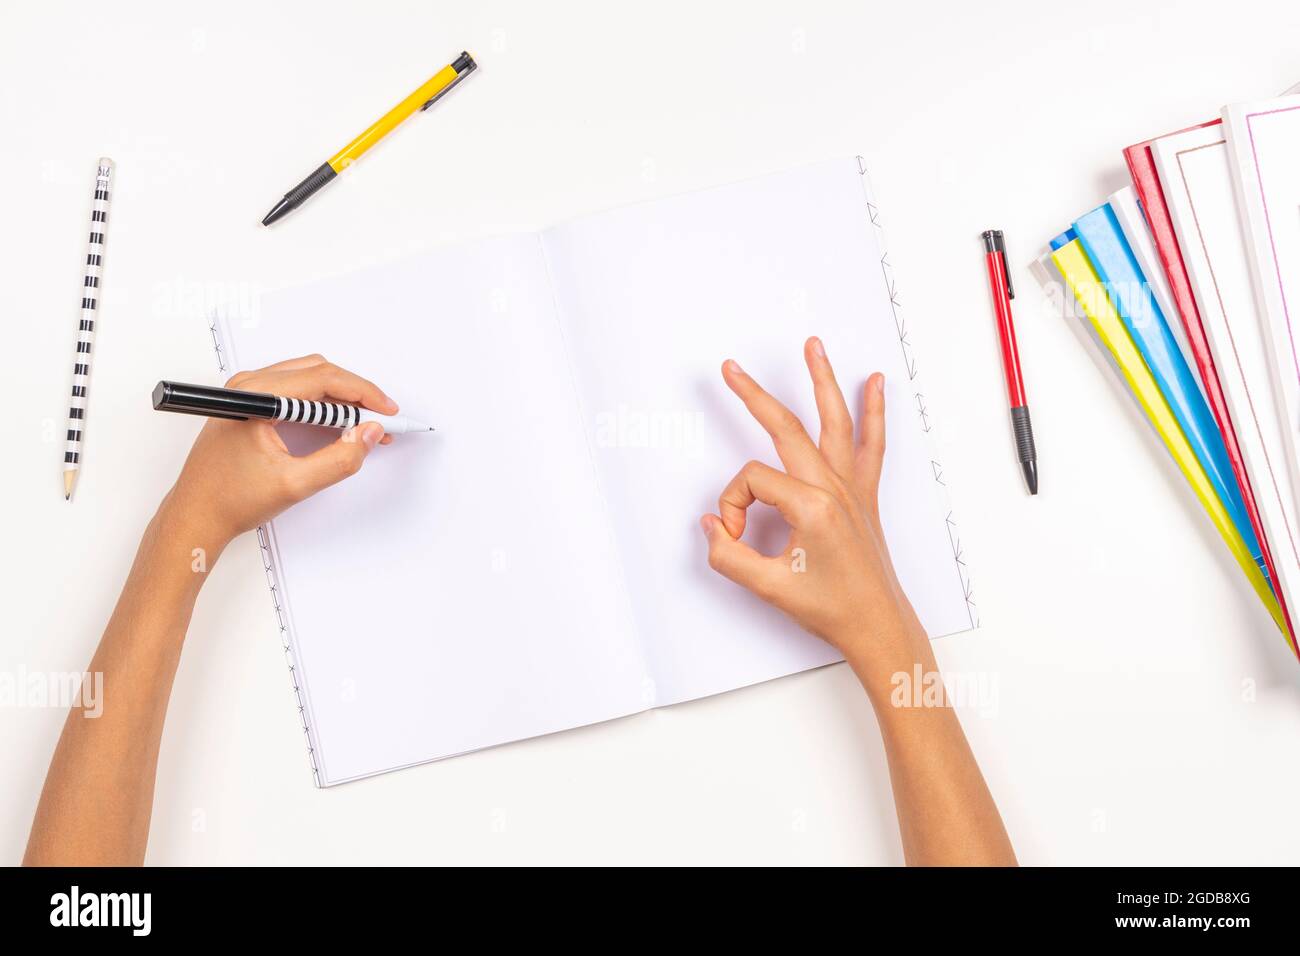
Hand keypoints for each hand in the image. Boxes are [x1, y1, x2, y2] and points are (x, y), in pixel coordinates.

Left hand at [164, 354, 396, 545]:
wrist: (195, 516)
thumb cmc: (229, 500)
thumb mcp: (295, 484)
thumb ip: (340, 459)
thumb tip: (371, 434)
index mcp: (255, 396)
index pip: (323, 379)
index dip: (363, 393)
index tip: (388, 412)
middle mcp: (249, 386)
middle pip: (319, 373)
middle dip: (356, 395)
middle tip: (382, 421)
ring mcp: (248, 394)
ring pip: (310, 381)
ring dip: (341, 401)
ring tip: (365, 427)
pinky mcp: (250, 405)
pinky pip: (296, 393)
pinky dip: (323, 407)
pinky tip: (339, 428)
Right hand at [700, 337, 929, 693]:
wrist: (878, 626)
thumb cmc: (831, 609)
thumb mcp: (768, 588)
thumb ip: (728, 556)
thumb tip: (710, 527)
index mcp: (811, 507)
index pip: (750, 483)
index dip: (731, 508)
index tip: (733, 537)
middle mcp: (834, 488)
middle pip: (786, 427)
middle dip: (754, 395)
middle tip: (730, 369)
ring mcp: (852, 487)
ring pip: (835, 421)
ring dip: (823, 380)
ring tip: (813, 347)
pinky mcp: (864, 494)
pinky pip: (872, 443)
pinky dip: (875, 412)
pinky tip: (877, 384)